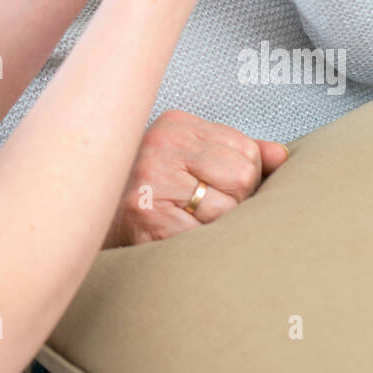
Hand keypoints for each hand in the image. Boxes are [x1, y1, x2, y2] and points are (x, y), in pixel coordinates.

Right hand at [103, 109, 287, 246]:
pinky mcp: (146, 216)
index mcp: (176, 124)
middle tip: (199, 211)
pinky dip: (201, 248)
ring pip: (228, 211)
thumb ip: (237, 153)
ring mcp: (152, 179)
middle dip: (233, 203)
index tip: (211, 189)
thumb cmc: (148, 193)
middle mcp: (162, 144)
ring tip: (186, 224)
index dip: (241, 181)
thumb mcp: (189, 158)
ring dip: (216, 229)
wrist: (89, 221)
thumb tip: (282, 157)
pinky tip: (179, 240)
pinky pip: (206, 238)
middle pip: (242, 178)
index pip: (247, 151)